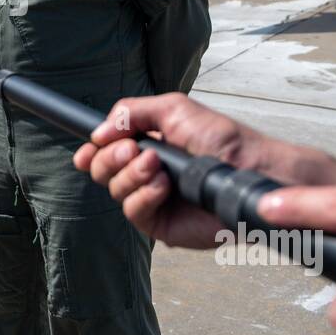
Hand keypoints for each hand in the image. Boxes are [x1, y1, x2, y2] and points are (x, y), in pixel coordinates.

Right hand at [73, 93, 335, 248]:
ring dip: (130, 174)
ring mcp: (152, 200)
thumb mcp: (174, 109)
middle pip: (102, 170)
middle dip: (110, 158)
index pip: (106, 151)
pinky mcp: (161, 225)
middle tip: (132, 150)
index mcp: (148, 146)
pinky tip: (163, 186)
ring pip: (115, 190)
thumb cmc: (223, 141)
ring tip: (156, 165)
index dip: (91, 152)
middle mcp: (146, 174)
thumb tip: (100, 130)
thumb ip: (133, 111)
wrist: (249, 172)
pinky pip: (133, 212)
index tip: (86, 150)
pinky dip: (143, 195)